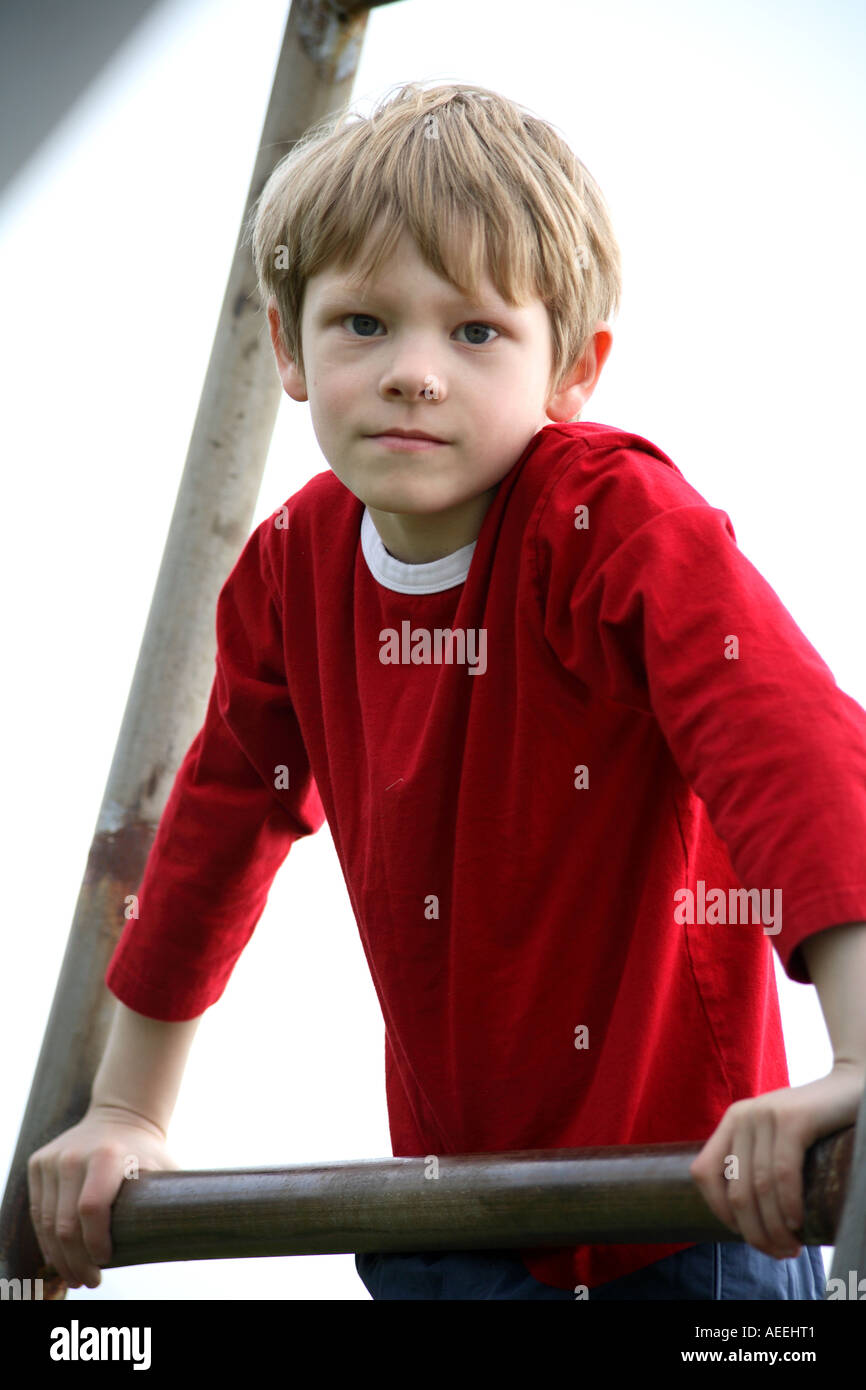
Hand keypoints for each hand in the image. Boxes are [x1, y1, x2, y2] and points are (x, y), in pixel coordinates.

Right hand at [27, 1104, 178, 1289]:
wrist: (121, 1115)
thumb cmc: (148, 1152)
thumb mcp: (163, 1169)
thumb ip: (169, 1199)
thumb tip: (187, 1237)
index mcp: (106, 1155)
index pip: (91, 1209)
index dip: (95, 1243)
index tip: (106, 1262)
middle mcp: (73, 1155)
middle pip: (66, 1224)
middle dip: (76, 1261)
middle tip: (90, 1281)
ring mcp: (52, 1159)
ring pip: (47, 1223)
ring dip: (59, 1257)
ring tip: (75, 1276)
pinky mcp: (38, 1163)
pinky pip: (38, 1211)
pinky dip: (47, 1239)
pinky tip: (60, 1257)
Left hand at [689, 1061, 864, 1258]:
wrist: (854, 1087)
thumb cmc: (819, 1126)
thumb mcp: (777, 1141)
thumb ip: (759, 1165)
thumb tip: (747, 1221)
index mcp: (732, 1123)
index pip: (703, 1173)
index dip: (719, 1211)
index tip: (746, 1235)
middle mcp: (742, 1116)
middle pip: (735, 1189)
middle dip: (754, 1231)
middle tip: (779, 1253)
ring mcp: (765, 1114)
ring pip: (759, 1186)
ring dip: (774, 1227)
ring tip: (791, 1248)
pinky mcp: (792, 1118)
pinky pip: (782, 1172)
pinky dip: (788, 1204)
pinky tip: (797, 1224)